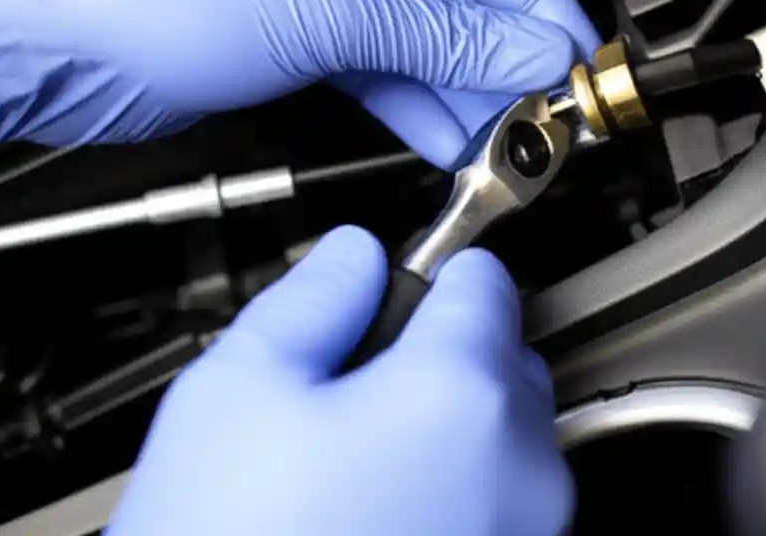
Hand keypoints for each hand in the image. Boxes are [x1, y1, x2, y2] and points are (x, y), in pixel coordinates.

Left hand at [0, 0, 598, 166]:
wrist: (47, 38)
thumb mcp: (332, 4)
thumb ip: (443, 35)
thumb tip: (526, 49)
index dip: (534, 4)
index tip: (573, 58)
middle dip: (502, 56)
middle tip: (548, 113)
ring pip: (416, 43)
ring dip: (463, 92)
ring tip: (506, 139)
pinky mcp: (289, 43)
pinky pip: (375, 75)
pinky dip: (413, 108)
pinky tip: (447, 138)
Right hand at [107, 226, 571, 535]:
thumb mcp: (237, 392)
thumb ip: (314, 299)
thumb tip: (353, 257)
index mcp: (458, 394)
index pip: (485, 280)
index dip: (434, 271)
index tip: (404, 282)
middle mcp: (521, 468)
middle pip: (504, 359)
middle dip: (439, 356)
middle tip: (350, 390)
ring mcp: (529, 535)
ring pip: (506, 438)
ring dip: (448, 430)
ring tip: (351, 467)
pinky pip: (501, 505)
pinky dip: (456, 493)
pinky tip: (376, 515)